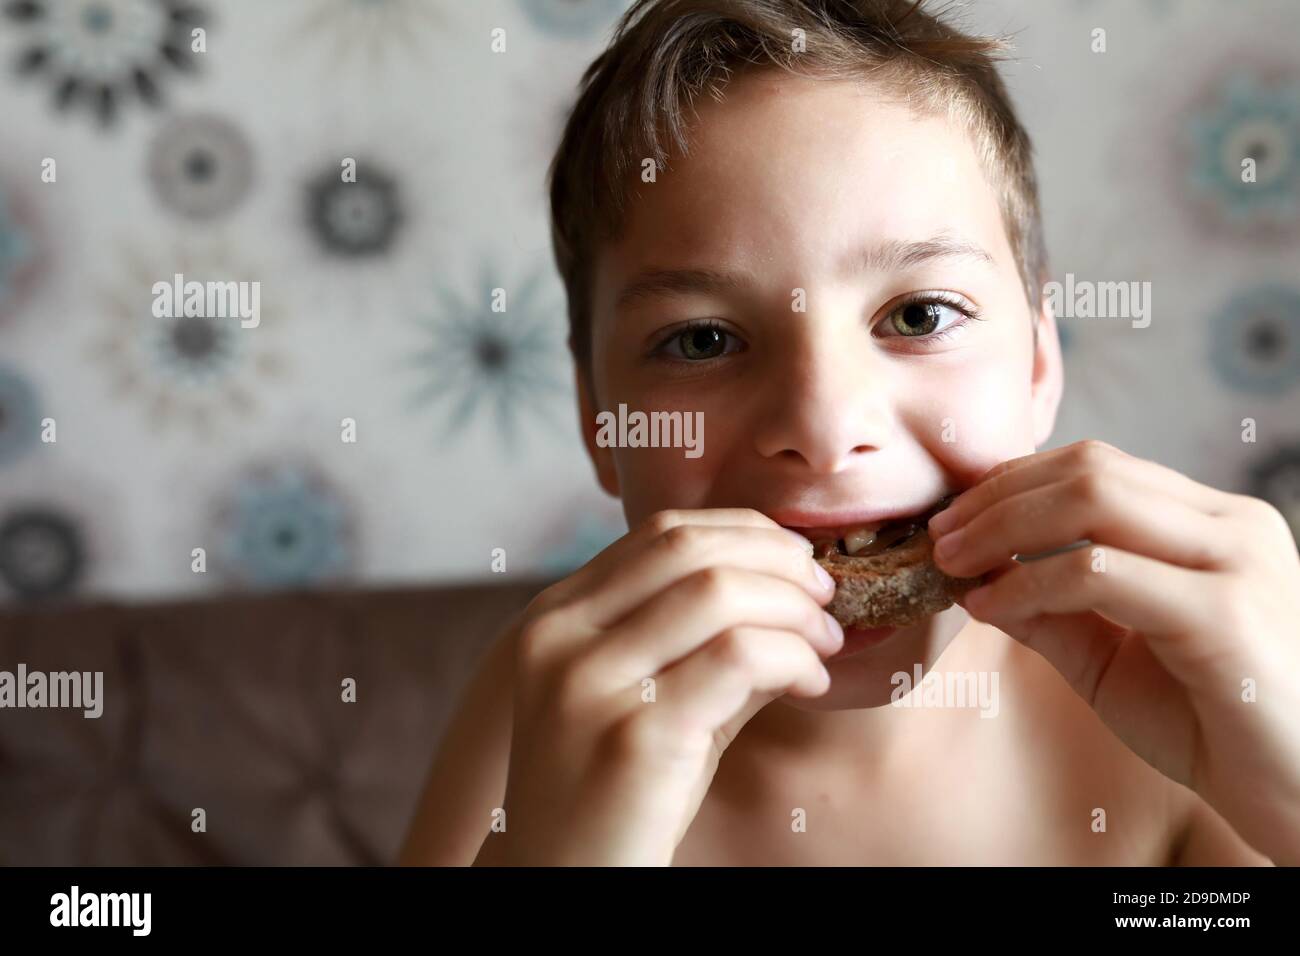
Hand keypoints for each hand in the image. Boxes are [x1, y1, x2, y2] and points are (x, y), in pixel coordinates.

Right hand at [480, 508, 841, 865]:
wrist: (562, 886)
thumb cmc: (615, 798)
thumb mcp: (647, 701)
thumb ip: (704, 643)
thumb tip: (797, 595)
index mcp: (555, 619)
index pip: (660, 533)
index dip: (743, 531)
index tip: (796, 558)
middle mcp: (561, 639)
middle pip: (691, 551)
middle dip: (778, 562)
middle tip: (825, 596)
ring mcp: (591, 684)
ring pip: (719, 594)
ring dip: (794, 609)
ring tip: (825, 642)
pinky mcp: (635, 735)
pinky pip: (740, 658)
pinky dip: (795, 657)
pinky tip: (812, 682)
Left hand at [927, 440, 1299, 862]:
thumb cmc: (1213, 728)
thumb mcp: (1114, 661)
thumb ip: (1052, 613)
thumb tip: (974, 579)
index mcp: (1212, 525)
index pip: (1097, 466)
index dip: (1012, 483)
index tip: (953, 519)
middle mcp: (1230, 526)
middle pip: (1089, 468)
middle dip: (997, 496)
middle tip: (938, 536)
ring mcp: (1235, 561)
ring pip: (1093, 501)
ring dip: (1003, 526)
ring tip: (952, 561)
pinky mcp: (1224, 611)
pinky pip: (1101, 573)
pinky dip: (1029, 582)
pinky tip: (989, 605)